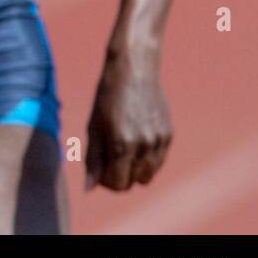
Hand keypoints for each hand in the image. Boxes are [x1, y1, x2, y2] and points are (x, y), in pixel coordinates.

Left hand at [85, 49, 171, 191]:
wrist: (134, 70)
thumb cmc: (107, 97)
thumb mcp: (93, 126)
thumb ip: (92, 159)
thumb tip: (89, 188)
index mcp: (121, 143)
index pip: (117, 184)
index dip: (106, 181)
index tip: (99, 168)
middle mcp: (143, 144)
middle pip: (133, 182)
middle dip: (119, 176)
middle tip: (108, 158)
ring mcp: (159, 140)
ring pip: (148, 175)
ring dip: (134, 169)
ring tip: (121, 148)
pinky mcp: (168, 135)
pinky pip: (158, 161)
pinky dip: (146, 158)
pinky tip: (135, 139)